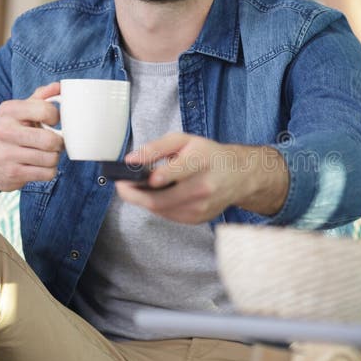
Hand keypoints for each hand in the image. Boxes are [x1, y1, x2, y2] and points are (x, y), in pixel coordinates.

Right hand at [0, 83, 64, 203]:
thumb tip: (60, 87)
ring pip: (51, 158)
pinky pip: (47, 173)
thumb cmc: (9, 133)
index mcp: (9, 110)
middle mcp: (5, 131)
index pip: (46, 110)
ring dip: (54, 158)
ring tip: (45, 155)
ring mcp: (7, 154)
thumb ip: (40, 97)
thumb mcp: (19, 111)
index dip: (57, 118)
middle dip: (58, 143)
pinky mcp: (13, 174)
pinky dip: (49, 171)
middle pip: (51, 140)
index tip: (53, 122)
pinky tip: (40, 166)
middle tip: (54, 143)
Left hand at [113, 132, 288, 224]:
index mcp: (202, 161)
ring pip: (161, 209)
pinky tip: (157, 194)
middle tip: (121, 185)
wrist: (238, 175)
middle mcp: (204, 187)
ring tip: (136, 187)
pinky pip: (168, 215)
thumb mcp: (184, 141)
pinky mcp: (198, 219)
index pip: (179, 171)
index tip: (137, 178)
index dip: (159, 176)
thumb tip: (131, 160)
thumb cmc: (208, 155)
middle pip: (161, 199)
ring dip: (144, 200)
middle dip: (135, 194)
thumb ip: (155, 148)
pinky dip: (158, 205)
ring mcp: (201, 207)